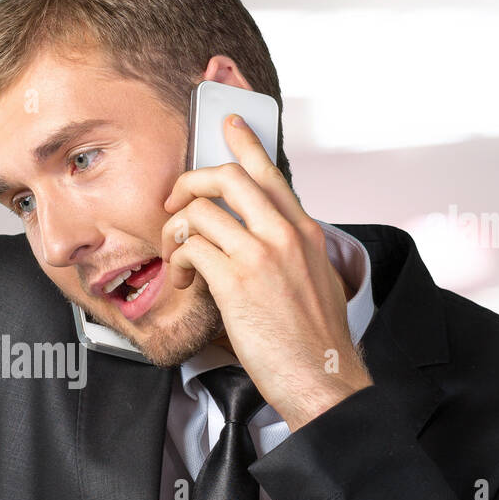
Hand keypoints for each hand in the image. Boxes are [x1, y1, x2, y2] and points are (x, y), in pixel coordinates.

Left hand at [160, 113, 372, 428]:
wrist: (323, 377)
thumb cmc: (315, 341)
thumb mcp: (317, 281)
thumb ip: (293, 253)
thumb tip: (266, 242)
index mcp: (306, 232)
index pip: (270, 173)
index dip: (245, 143)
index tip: (229, 122)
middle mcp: (285, 234)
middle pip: (227, 178)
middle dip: (190, 183)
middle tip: (174, 204)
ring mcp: (261, 255)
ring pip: (201, 212)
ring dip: (176, 232)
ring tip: (178, 259)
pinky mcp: (236, 281)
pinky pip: (192, 248)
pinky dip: (179, 261)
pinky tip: (186, 280)